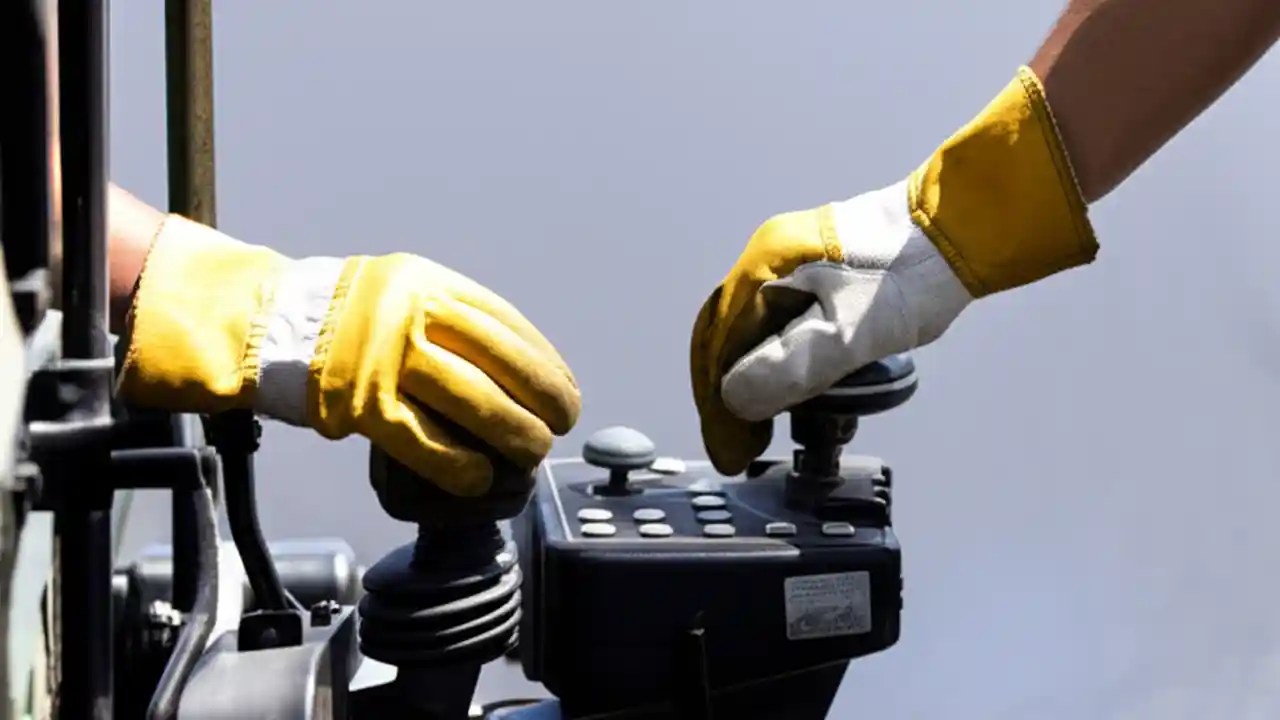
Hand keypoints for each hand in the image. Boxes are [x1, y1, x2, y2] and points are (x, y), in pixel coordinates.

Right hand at [118, 217, 579, 498]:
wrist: (260, 321)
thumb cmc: (342, 314)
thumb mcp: (402, 290)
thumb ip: (452, 318)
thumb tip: (515, 363)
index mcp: (429, 283)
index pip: (508, 327)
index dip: (545, 363)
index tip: (563, 390)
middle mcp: (412, 313)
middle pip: (501, 364)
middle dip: (541, 401)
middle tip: (558, 426)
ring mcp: (386, 357)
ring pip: (472, 402)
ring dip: (511, 435)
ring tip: (529, 455)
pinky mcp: (360, 402)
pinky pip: (423, 441)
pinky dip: (457, 464)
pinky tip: (478, 479)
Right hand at [691, 66, 1098, 475]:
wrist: (957, 228)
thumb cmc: (913, 276)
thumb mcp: (851, 334)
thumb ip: (791, 368)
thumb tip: (735, 398)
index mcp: (766, 267)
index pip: (720, 348)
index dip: (719, 408)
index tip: (730, 453)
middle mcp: (767, 257)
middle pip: (723, 336)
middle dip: (723, 396)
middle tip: (738, 446)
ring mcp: (790, 257)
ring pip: (747, 326)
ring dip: (742, 377)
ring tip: (756, 424)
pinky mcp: (815, 265)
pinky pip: (773, 316)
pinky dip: (766, 355)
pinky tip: (781, 380)